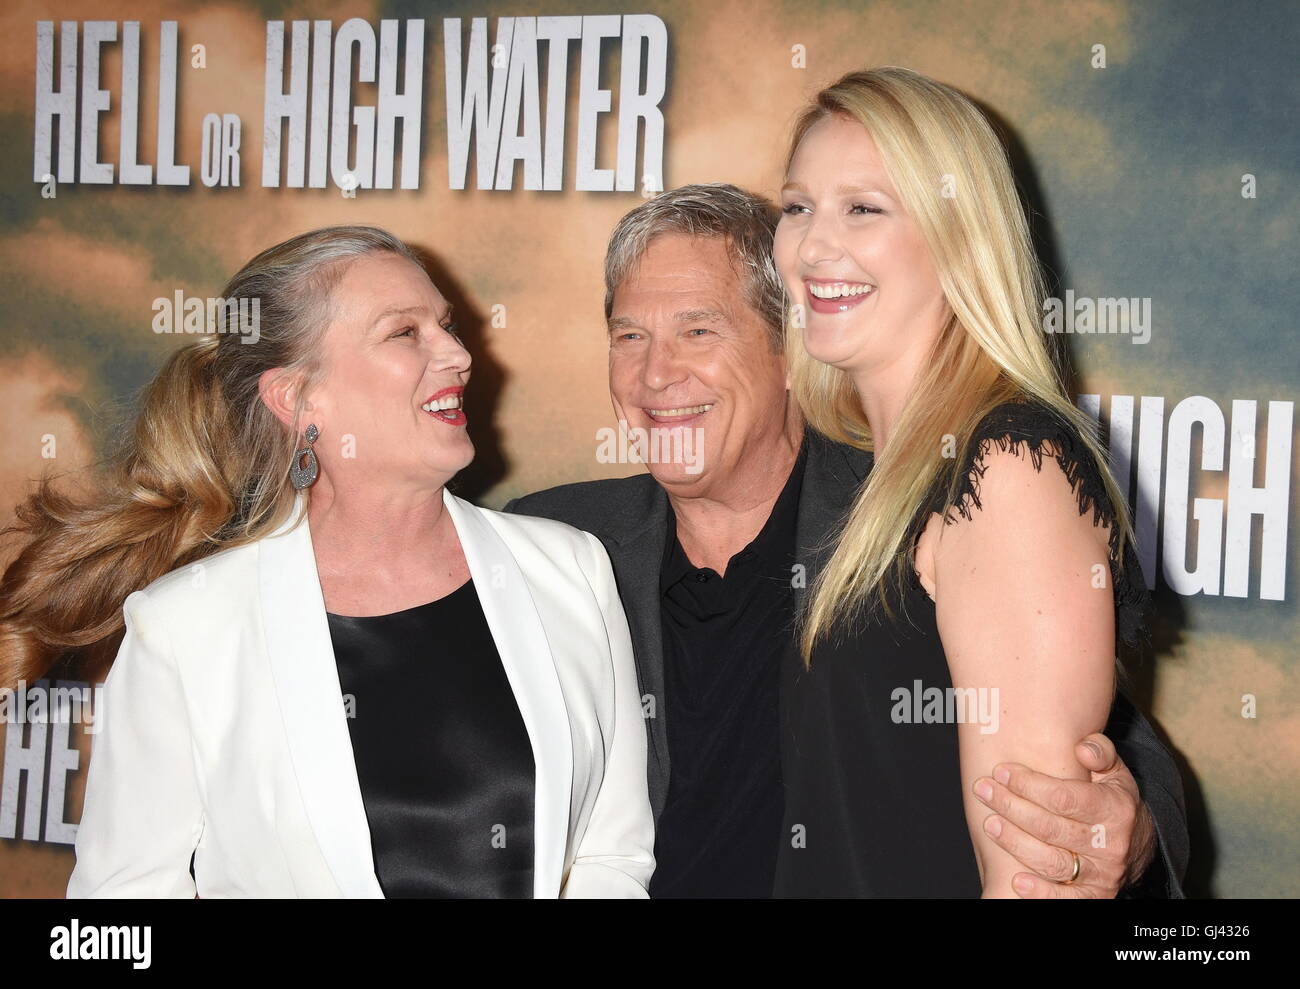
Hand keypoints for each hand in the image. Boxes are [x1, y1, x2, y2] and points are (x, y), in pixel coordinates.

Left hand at [972, 732, 1155, 897]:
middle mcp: (1110, 845)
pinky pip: (1065, 898)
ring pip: (1052, 862)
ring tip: (989, 823)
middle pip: (1050, 828)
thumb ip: (1100, 753)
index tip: (1001, 771)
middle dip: (1011, 807)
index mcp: (1114, 809)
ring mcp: (1102, 874)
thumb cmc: (1112, 800)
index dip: (1028, 784)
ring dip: (1015, 842)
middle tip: (983, 790)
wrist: (1137, 846)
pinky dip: (1040, 892)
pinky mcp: (1094, 896)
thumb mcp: (1114, 772)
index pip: (1064, 798)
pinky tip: (1016, 880)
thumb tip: (1082, 748)